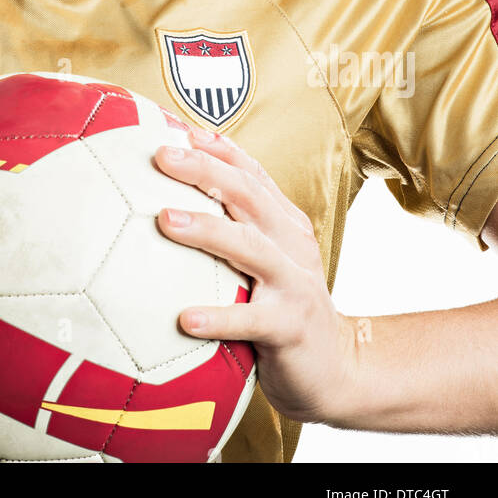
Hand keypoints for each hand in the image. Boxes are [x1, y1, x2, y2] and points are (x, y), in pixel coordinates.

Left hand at [155, 126, 358, 425]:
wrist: (336, 368)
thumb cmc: (284, 307)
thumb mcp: (266, 259)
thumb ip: (233, 228)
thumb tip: (173, 198)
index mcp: (283, 223)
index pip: (251, 174)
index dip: (218, 148)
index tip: (180, 129)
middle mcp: (291, 244)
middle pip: (247, 195)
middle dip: (205, 170)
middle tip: (161, 157)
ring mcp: (294, 284)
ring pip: (250, 247)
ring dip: (207, 230)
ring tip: (166, 220)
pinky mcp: (290, 327)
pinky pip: (252, 319)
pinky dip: (219, 317)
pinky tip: (185, 318)